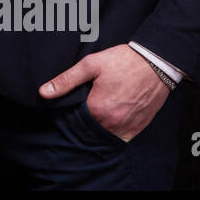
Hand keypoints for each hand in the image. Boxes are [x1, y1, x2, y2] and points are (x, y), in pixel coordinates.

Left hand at [38, 43, 169, 141]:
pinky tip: (112, 116)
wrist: (155, 63)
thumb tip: (43, 93)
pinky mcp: (138, 127)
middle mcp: (112, 122)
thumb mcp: (90, 64)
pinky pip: (121, 137)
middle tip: (91, 101)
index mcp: (97, 108)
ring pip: (105, 134)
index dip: (73, 110)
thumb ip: (66, 81)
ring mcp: (127, 127)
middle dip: (85, 120)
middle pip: (90, 128)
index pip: (75, 118)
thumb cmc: (122, 61)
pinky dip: (114, 130)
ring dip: (100, 126)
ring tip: (102, 107)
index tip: (76, 100)